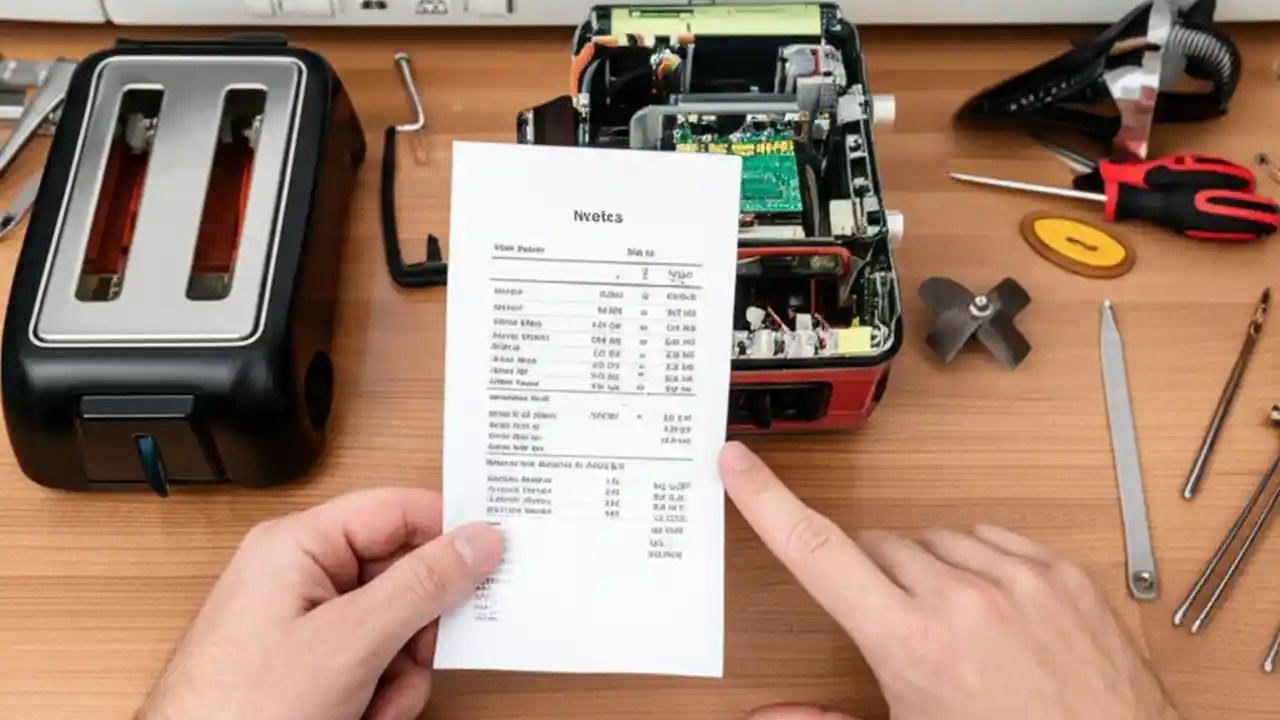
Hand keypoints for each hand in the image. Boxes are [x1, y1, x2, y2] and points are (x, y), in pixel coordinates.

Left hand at [136, 488, 501, 719]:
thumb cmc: (240, 712)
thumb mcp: (350, 643)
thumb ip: (421, 586)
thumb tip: (478, 540)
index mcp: (299, 545)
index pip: (396, 510)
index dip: (447, 532)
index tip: (493, 559)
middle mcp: (300, 574)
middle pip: (401, 572)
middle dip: (419, 627)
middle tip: (421, 657)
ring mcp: (304, 621)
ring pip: (395, 624)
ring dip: (401, 671)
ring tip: (375, 703)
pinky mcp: (309, 661)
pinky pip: (373, 659)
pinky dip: (380, 693)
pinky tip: (362, 716)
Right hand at [718, 442, 1180, 719]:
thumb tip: (764, 719)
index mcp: (912, 645)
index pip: (818, 554)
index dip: (768, 502)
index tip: (739, 465)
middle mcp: (962, 599)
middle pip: (876, 546)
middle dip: (871, 578)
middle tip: (893, 626)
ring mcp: (1016, 579)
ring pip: (933, 539)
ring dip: (926, 569)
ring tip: (951, 626)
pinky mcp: (1060, 571)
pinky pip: (991, 537)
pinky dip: (979, 563)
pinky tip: (989, 608)